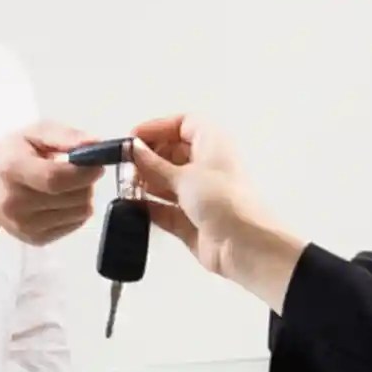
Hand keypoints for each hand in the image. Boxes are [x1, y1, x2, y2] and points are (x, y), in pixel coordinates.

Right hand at [0, 121, 104, 245]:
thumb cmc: (11, 155)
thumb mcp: (34, 134)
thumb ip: (65, 136)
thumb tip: (96, 144)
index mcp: (12, 170)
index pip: (55, 179)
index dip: (83, 173)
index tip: (97, 165)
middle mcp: (16, 203)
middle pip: (71, 198)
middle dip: (86, 183)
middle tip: (80, 171)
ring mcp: (25, 226)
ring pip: (78, 213)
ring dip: (82, 196)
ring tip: (67, 185)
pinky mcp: (35, 240)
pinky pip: (74, 225)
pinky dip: (75, 211)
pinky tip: (60, 200)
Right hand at [127, 114, 261, 274]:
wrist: (244, 246)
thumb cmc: (230, 204)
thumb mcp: (184, 176)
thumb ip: (153, 164)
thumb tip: (135, 149)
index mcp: (213, 144)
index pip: (182, 125)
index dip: (157, 128)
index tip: (134, 138)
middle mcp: (208, 166)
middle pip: (171, 153)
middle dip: (147, 158)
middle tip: (127, 163)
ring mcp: (199, 194)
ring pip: (166, 181)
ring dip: (146, 183)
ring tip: (128, 184)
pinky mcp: (192, 218)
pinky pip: (164, 208)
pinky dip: (149, 206)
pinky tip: (135, 205)